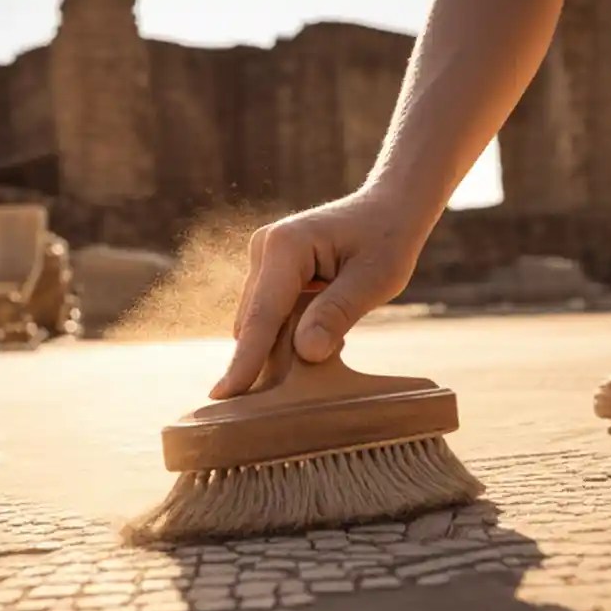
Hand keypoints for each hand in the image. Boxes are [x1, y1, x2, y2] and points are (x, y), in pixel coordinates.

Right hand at [210, 190, 428, 398]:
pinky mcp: (270, 271)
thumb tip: (307, 353)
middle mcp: (264, 248)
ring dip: (277, 347)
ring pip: (259, 321)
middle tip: (282, 400)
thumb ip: (338, 313)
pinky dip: (287, 334)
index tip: (222, 395)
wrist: (389, 210)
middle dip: (262, 359)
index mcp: (285, 247)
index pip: (263, 316)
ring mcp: (263, 259)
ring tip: (313, 363)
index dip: (245, 360)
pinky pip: (270, 314)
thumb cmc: (387, 241)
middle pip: (255, 321)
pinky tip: (318, 340)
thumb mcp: (375, 280)